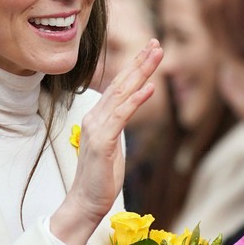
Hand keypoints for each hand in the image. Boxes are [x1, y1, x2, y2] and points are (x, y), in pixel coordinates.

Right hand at [51, 39, 162, 244]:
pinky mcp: (102, 142)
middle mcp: (96, 117)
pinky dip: (136, 100)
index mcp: (99, 117)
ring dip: (141, 73)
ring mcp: (98, 128)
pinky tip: (150, 88)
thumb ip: (118, 125)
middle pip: (121, 84)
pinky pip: (122, 117)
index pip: (119, 86)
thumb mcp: (113, 145)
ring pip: (122, 94)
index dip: (134, 67)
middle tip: (157, 43)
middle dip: (140, 62)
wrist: (86, 201)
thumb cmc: (101, 177)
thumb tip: (127, 110)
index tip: (150, 50)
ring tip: (156, 55)